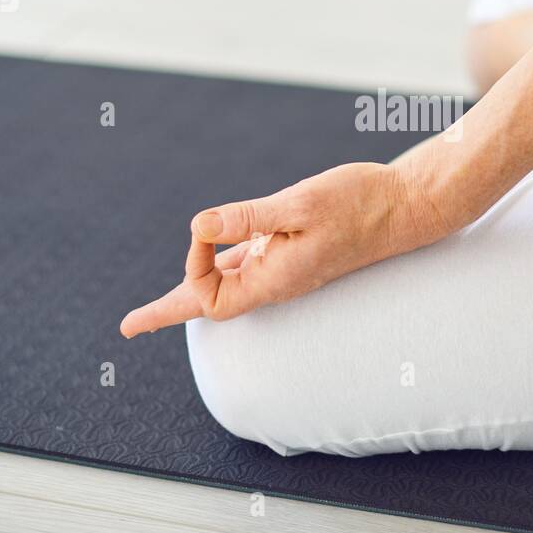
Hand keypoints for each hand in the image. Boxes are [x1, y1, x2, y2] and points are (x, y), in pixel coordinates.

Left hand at [119, 162, 435, 332]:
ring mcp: (284, 265)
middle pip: (209, 301)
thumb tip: (198, 225)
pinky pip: (247, 258)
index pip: (208, 295)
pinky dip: (222, 256)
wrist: (405, 205)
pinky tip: (211, 250)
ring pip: (227, 280)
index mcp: (273, 280)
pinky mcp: (292, 247)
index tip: (208, 226)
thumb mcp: (298, 206)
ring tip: (153, 310)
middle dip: (167, 310)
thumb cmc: (358, 205)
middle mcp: (275, 280)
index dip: (194, 263)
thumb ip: (247, 217)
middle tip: (128, 328)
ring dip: (192, 284)